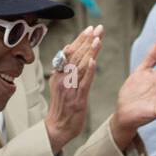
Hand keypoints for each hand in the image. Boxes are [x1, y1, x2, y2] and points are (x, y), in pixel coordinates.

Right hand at [46, 26, 102, 154]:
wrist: (58, 128)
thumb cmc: (62, 106)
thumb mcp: (61, 84)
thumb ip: (67, 68)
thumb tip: (71, 49)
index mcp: (59, 73)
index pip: (70, 52)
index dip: (81, 39)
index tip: (90, 28)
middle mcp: (63, 78)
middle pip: (76, 56)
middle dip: (87, 40)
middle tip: (98, 28)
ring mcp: (70, 89)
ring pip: (80, 66)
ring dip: (89, 52)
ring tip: (98, 39)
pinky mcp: (77, 99)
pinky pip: (83, 83)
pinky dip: (88, 71)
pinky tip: (93, 61)